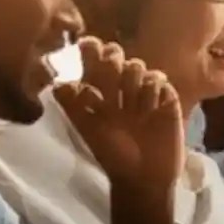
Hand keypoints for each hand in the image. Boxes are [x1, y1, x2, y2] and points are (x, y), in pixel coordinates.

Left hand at [54, 37, 183, 192]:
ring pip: (139, 66)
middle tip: (112, 67)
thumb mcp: (87, 130)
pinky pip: (161, 81)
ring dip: (133, 77)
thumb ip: (73, 105)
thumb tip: (57, 81)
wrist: (144, 178)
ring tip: (132, 100)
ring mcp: (144, 95)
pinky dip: (155, 87)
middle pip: (116, 58)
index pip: (94, 62)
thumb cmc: (112, 155)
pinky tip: (151, 105)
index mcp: (99, 95)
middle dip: (113, 59)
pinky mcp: (165, 102)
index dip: (92, 50)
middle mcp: (120, 91)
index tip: (89, 45)